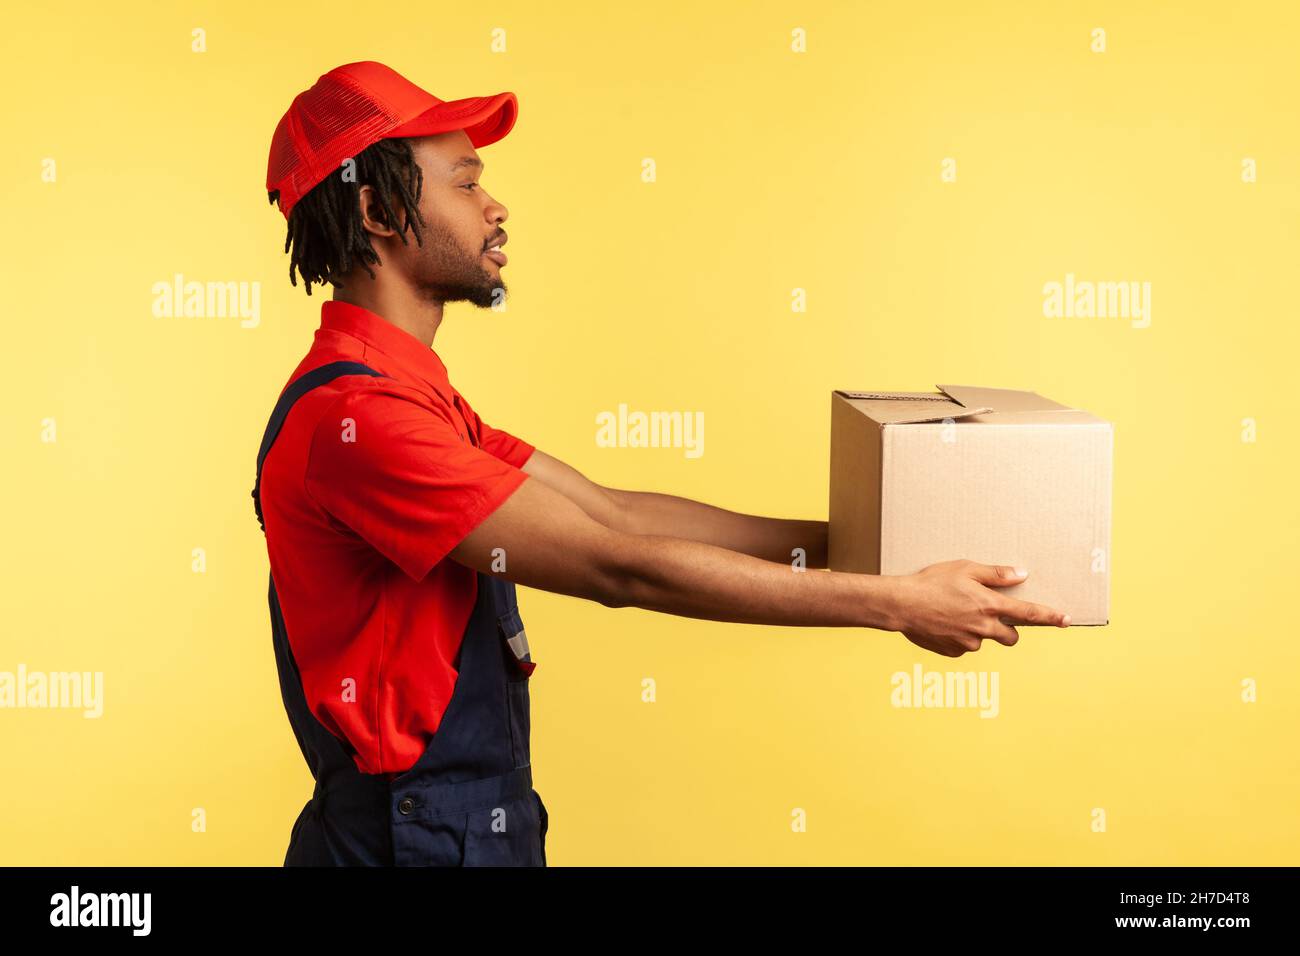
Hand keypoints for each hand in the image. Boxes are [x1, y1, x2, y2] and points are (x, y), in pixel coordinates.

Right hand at [887, 560, 1069, 656]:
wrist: (901, 605)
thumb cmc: (931, 582)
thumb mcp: (965, 569)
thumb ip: (996, 574)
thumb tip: (1021, 574)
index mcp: (989, 605)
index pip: (1029, 614)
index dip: (1050, 617)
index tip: (1066, 620)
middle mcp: (983, 628)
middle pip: (1011, 637)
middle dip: (1008, 630)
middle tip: (990, 616)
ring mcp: (969, 643)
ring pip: (985, 641)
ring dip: (978, 631)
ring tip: (954, 615)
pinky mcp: (954, 652)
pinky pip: (964, 647)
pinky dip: (959, 637)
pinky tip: (943, 624)